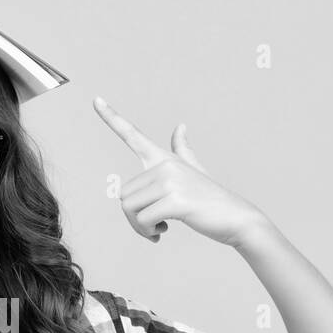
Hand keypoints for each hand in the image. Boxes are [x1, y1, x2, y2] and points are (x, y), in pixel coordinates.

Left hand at [94, 96, 266, 246]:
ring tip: (158, 228)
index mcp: (164, 158)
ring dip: (139, 227)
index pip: (133, 135)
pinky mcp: (175, 200)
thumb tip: (180, 126)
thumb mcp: (194, 170)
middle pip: (123, 196)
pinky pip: (142, 220)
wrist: (237, 219)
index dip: (112, 118)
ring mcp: (170, 181)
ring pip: (129, 210)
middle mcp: (165, 165)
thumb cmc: (210, 199)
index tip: (96, 100)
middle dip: (133, 217)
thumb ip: (183, 150)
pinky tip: (162, 231)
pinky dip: (148, 232)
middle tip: (153, 225)